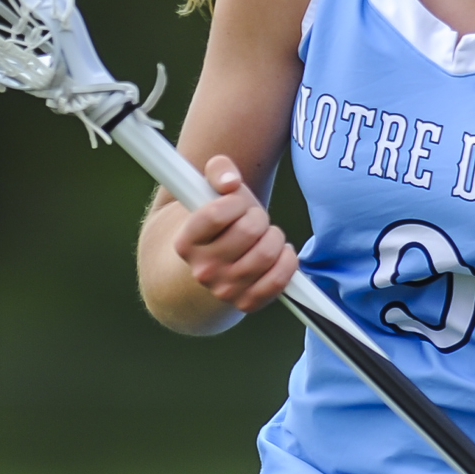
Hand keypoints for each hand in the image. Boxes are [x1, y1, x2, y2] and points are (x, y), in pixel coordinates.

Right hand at [171, 157, 298, 311]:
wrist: (215, 264)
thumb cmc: (221, 223)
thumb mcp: (212, 191)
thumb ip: (218, 170)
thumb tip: (230, 180)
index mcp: (186, 242)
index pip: (215, 213)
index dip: (235, 201)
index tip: (237, 201)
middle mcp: (202, 270)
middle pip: (249, 231)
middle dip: (259, 217)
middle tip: (254, 220)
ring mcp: (225, 290)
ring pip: (267, 253)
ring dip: (274, 237)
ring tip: (265, 236)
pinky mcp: (247, 303)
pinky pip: (279, 279)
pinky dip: (288, 261)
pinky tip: (281, 253)